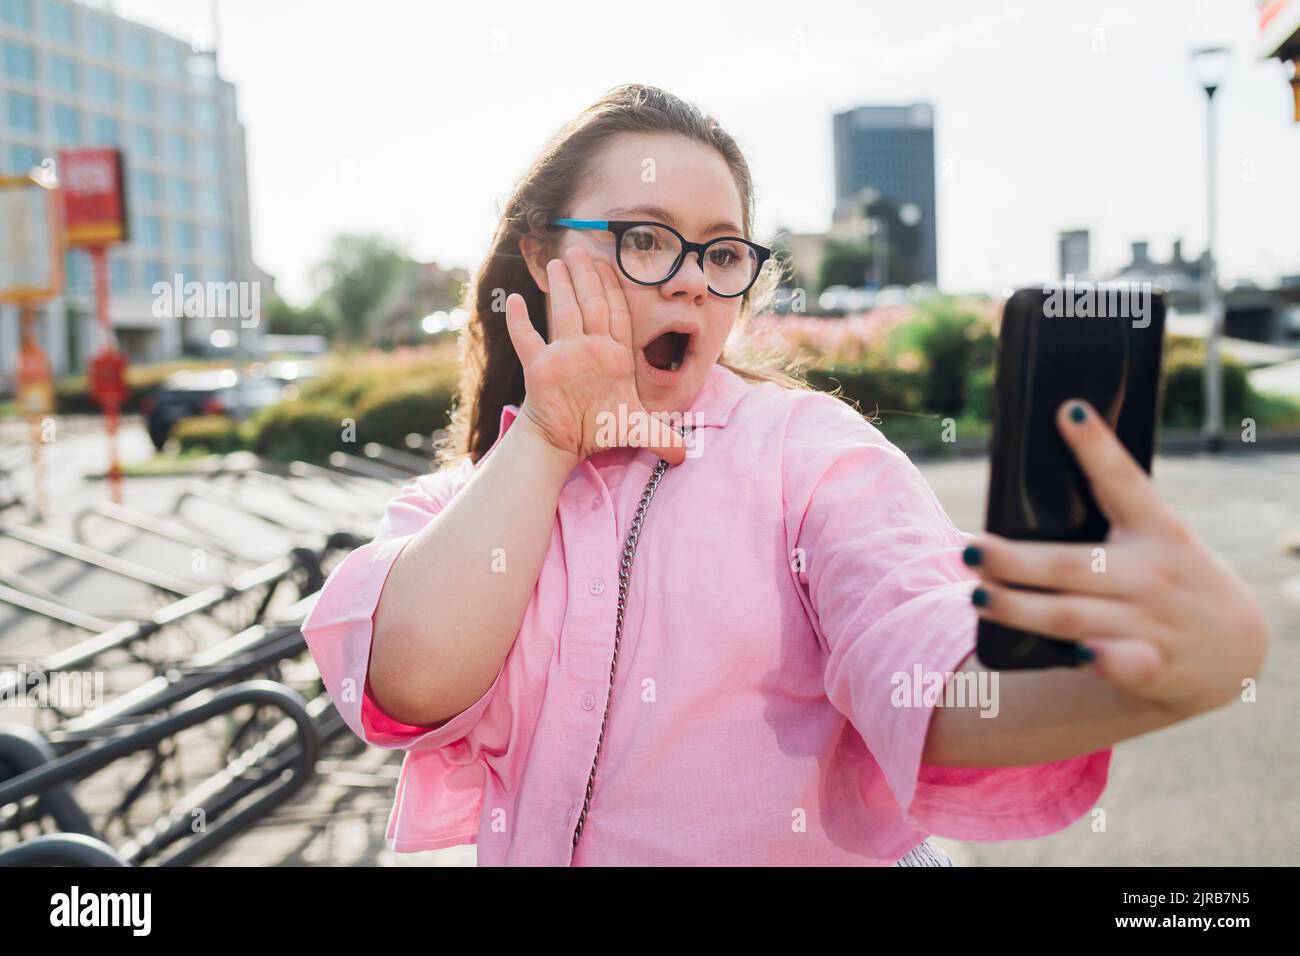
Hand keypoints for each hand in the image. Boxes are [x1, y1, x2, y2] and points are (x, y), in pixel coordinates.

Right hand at [504, 245, 687, 465]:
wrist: (564, 442)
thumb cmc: (597, 428)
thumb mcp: (635, 429)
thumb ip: (661, 437)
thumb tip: (686, 456)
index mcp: (613, 355)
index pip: (616, 314)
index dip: (613, 288)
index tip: (609, 263)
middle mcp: (588, 349)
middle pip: (590, 304)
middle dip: (587, 275)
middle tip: (580, 248)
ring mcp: (563, 355)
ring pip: (563, 312)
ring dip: (561, 287)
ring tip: (557, 262)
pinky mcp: (540, 368)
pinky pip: (528, 340)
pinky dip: (521, 322)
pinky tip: (517, 302)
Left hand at [965, 399, 1268, 717]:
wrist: (1234, 647)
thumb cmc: (1171, 578)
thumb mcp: (1158, 536)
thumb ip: (1110, 509)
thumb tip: (1041, 459)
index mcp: (1155, 528)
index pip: (1123, 481)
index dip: (1095, 445)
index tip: (1067, 410)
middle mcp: (1152, 572)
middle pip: (1069, 563)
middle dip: (1015, 560)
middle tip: (971, 552)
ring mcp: (1152, 620)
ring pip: (1073, 615)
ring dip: (1021, 608)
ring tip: (977, 595)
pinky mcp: (1153, 665)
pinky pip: (1122, 662)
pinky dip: (1099, 657)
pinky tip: (1072, 651)